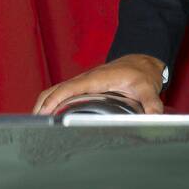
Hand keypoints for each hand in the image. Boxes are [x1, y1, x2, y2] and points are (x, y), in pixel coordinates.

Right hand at [33, 54, 165, 115]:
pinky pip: (61, 93)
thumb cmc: (141, 73)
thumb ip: (151, 103)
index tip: (44, 114)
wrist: (141, 61)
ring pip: (55, 92)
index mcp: (95, 79)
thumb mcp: (148, 87)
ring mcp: (82, 83)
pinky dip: (51, 103)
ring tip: (37, 127)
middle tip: (34, 127)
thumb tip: (154, 117)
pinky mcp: (83, 87)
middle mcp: (84, 80)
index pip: (68, 89)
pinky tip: (50, 117)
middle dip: (41, 106)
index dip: (54, 101)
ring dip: (43, 105)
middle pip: (54, 90)